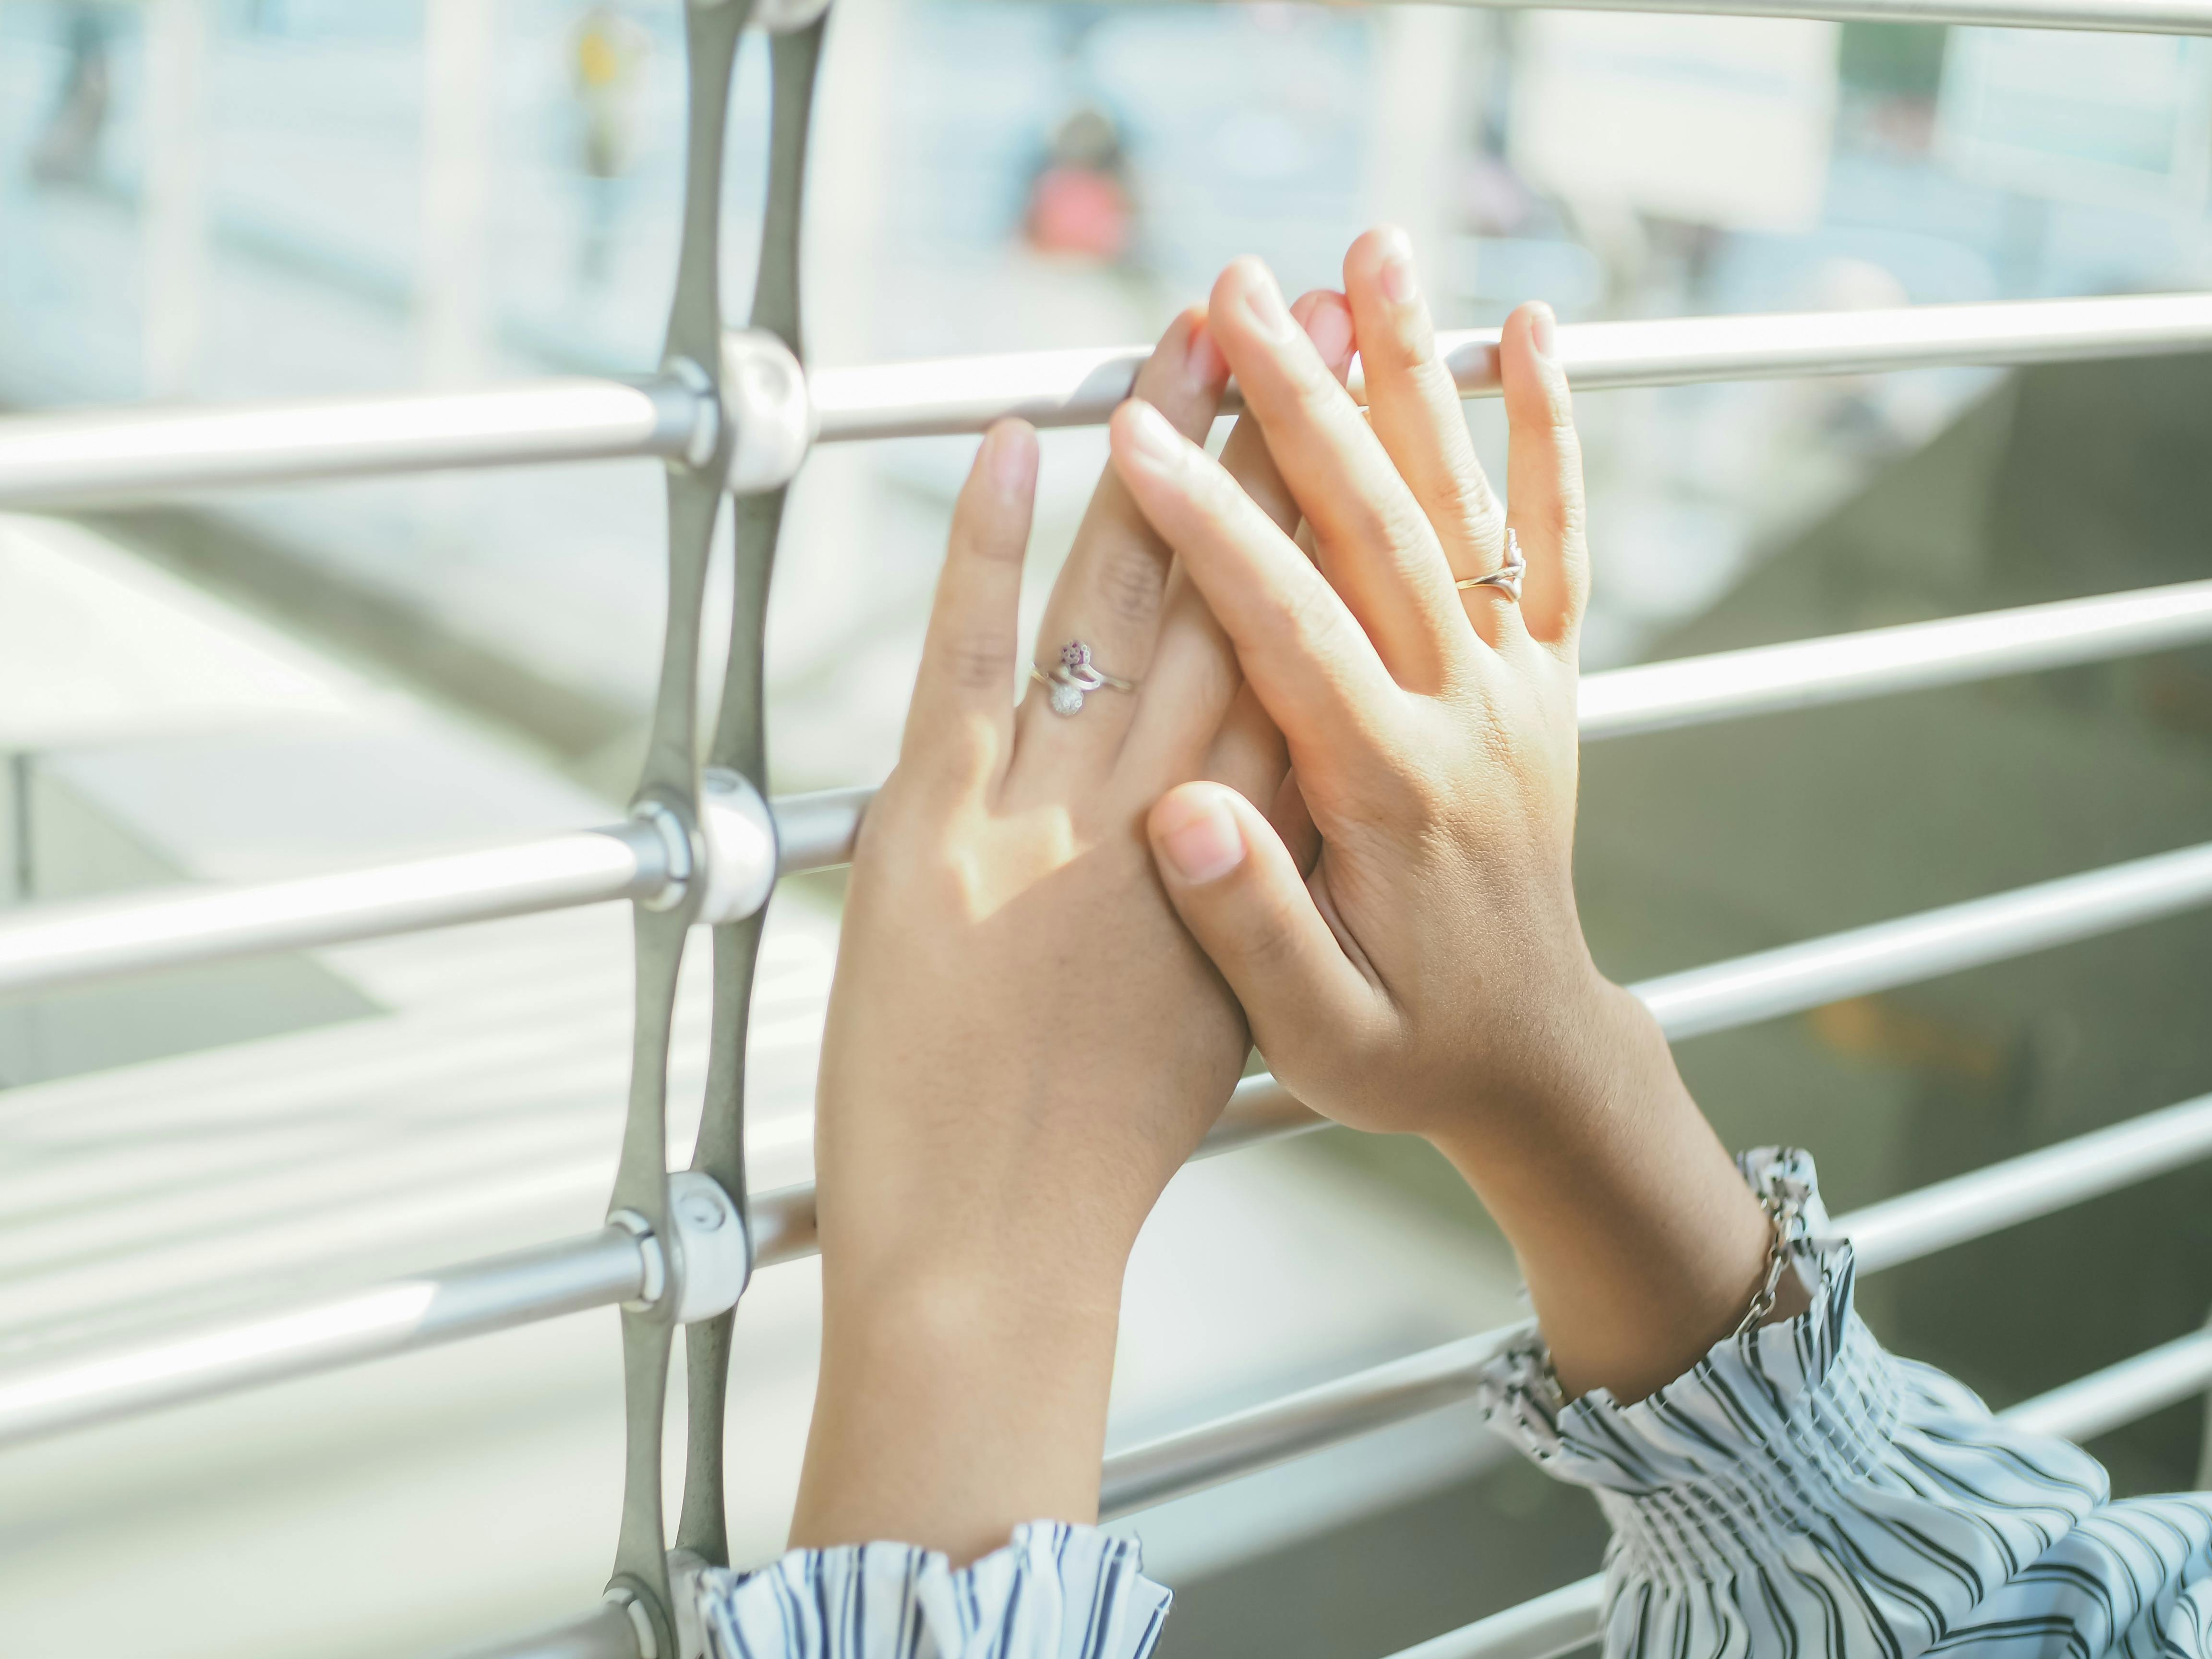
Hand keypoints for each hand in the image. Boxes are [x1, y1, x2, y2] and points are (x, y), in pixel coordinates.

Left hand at [792, 298, 1355, 1559]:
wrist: (999, 1252)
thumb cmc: (1107, 1153)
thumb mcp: (1223, 1010)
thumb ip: (1246, 891)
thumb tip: (1258, 795)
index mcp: (1240, 856)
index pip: (1301, 659)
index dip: (1331, 530)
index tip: (1357, 427)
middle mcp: (1161, 812)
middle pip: (1229, 595)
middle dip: (1264, 450)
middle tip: (1286, 324)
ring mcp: (1045, 815)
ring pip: (1117, 601)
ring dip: (1149, 460)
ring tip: (1181, 341)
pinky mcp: (933, 835)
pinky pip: (971, 658)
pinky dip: (990, 549)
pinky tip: (1017, 443)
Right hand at [1110, 232, 1790, 1401]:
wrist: (1541, 1059)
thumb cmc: (1405, 1049)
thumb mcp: (1315, 1036)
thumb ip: (1254, 930)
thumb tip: (1181, 816)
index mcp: (1392, 794)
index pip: (1291, 629)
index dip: (1211, 528)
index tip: (1140, 430)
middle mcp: (1468, 716)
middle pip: (1381, 529)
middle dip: (1303, 400)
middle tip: (1237, 288)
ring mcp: (1518, 688)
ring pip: (1465, 504)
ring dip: (1415, 371)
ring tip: (1372, 252)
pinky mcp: (1546, 680)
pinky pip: (1558, 539)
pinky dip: (1550, 434)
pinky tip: (1532, 336)